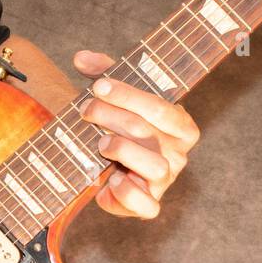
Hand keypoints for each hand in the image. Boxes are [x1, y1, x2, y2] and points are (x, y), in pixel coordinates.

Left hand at [73, 50, 200, 218]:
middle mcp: (179, 153)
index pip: (159, 106)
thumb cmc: (120, 130)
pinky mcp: (150, 205)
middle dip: (111, 117)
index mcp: (180, 124)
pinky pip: (146, 205)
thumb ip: (102, 74)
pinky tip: (111, 179)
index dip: (127, 95)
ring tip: (100, 143)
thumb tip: (81, 57)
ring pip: (153, 164)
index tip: (99, 87)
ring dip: (121, 150)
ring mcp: (166, 180)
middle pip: (147, 130)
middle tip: (86, 111)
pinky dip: (127, 193)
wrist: (113, 171)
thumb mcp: (115, 99)